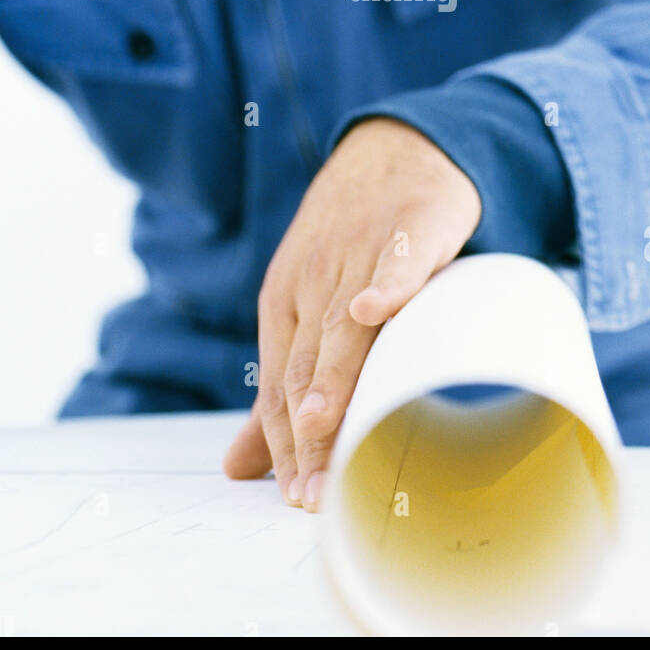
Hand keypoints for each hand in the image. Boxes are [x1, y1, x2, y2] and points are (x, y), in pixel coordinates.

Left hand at [222, 116, 481, 509]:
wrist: (392, 152)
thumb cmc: (349, 243)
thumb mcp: (307, 306)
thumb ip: (279, 388)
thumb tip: (240, 469)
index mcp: (283, 303)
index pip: (279, 384)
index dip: (286, 443)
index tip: (297, 498)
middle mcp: (312, 279)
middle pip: (306, 364)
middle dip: (306, 430)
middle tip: (310, 489)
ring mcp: (357, 251)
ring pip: (344, 323)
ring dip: (333, 375)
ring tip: (320, 425)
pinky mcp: (409, 226)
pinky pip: (396, 260)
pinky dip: (386, 284)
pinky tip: (373, 310)